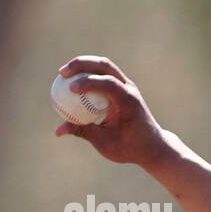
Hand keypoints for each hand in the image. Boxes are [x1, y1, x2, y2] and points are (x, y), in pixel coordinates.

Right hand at [53, 56, 170, 168]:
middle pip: (105, 66)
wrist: (152, 146)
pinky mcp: (123, 87)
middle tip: (62, 73)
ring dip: (83, 64)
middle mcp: (129, 89)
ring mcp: (127, 86)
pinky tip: (72, 79)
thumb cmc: (130, 147)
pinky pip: (103, 74)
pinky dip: (88, 72)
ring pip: (104, 65)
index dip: (88, 82)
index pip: (109, 84)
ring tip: (63, 73)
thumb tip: (58, 130)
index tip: (70, 89)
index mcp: (129, 102)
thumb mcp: (106, 143)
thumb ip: (83, 132)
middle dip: (81, 64)